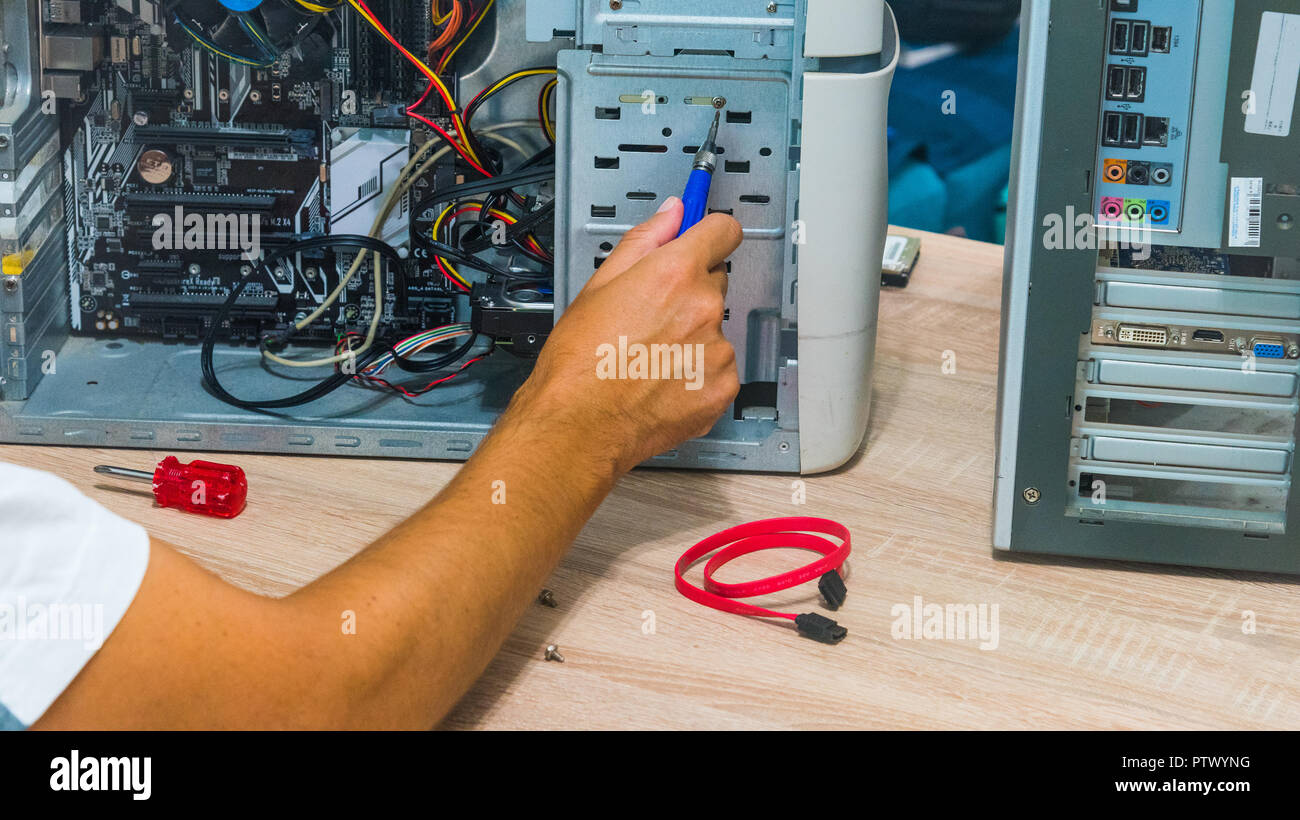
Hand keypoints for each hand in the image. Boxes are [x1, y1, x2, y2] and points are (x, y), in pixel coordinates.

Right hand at [514, 197, 743, 472]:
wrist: (579, 424)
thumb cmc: (579, 360)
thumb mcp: (599, 285)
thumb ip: (645, 241)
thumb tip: (673, 212)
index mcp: (675, 273)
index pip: (724, 231)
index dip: (711, 235)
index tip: (703, 242)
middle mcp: (704, 307)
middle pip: (715, 284)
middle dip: (690, 294)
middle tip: (651, 318)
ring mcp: (718, 350)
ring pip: (715, 330)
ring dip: (693, 338)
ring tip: (650, 358)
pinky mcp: (723, 388)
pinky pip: (719, 369)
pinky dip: (698, 374)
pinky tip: (663, 383)